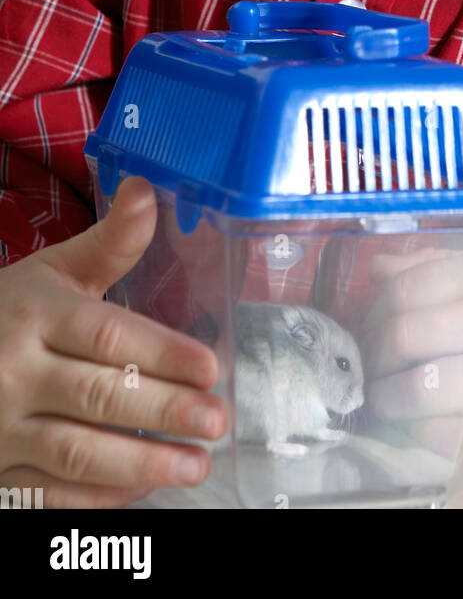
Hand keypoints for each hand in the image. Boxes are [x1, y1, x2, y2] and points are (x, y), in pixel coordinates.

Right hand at [0, 176, 227, 507]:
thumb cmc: (9, 311)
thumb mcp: (52, 271)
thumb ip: (108, 243)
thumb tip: (147, 190)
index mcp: (36, 314)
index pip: (105, 336)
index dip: (161, 352)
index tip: (210, 367)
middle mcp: (16, 371)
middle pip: (97, 395)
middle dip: (163, 410)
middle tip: (216, 420)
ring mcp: (2, 426)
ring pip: (75, 452)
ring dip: (141, 462)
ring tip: (196, 464)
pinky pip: (49, 493)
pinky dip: (98, 496)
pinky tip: (145, 487)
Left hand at [359, 247, 462, 456]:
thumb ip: (442, 265)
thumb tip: (379, 269)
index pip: (409, 287)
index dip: (376, 312)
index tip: (367, 327)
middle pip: (412, 336)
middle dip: (376, 358)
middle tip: (369, 369)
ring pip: (437, 387)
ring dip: (396, 400)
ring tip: (385, 402)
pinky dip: (439, 438)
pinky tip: (421, 432)